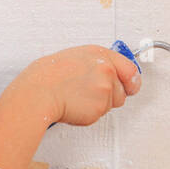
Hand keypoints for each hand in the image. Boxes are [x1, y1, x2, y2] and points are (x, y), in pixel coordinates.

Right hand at [24, 44, 141, 126]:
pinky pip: (100, 114)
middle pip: (123, 89)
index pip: (130, 68)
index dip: (131, 80)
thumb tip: (105, 72)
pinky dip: (89, 113)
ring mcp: (105, 89)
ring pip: (112, 104)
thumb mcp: (73, 58)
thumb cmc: (47, 76)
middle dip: (111, 95)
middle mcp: (106, 70)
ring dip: (99, 104)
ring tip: (78, 97)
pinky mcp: (100, 107)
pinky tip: (75, 105)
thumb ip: (94, 64)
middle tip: (92, 94)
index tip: (131, 84)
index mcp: (99, 54)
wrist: (38, 93)